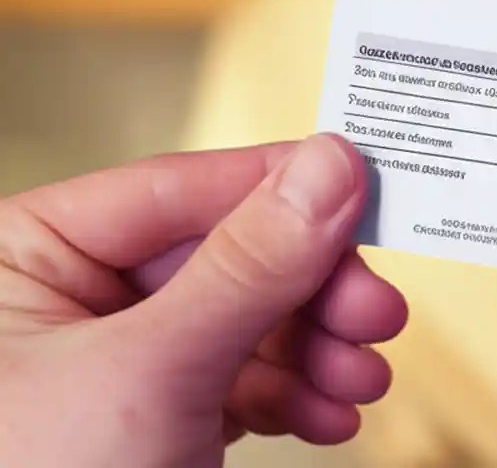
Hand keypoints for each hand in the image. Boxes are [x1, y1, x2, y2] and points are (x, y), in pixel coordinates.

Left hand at [0, 134, 407, 467]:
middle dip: (313, 295)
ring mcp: (121, 360)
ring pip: (251, 320)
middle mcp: (73, 298)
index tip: (367, 187)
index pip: (178, 188)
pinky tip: (331, 414)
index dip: (281, 188)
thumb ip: (246, 265)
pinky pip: (246, 377)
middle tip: (376, 311)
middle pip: (230, 256)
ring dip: (319, 351)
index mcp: (29, 256)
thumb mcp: (147, 372)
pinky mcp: (159, 413)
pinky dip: (299, 395)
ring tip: (361, 380)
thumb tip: (327, 170)